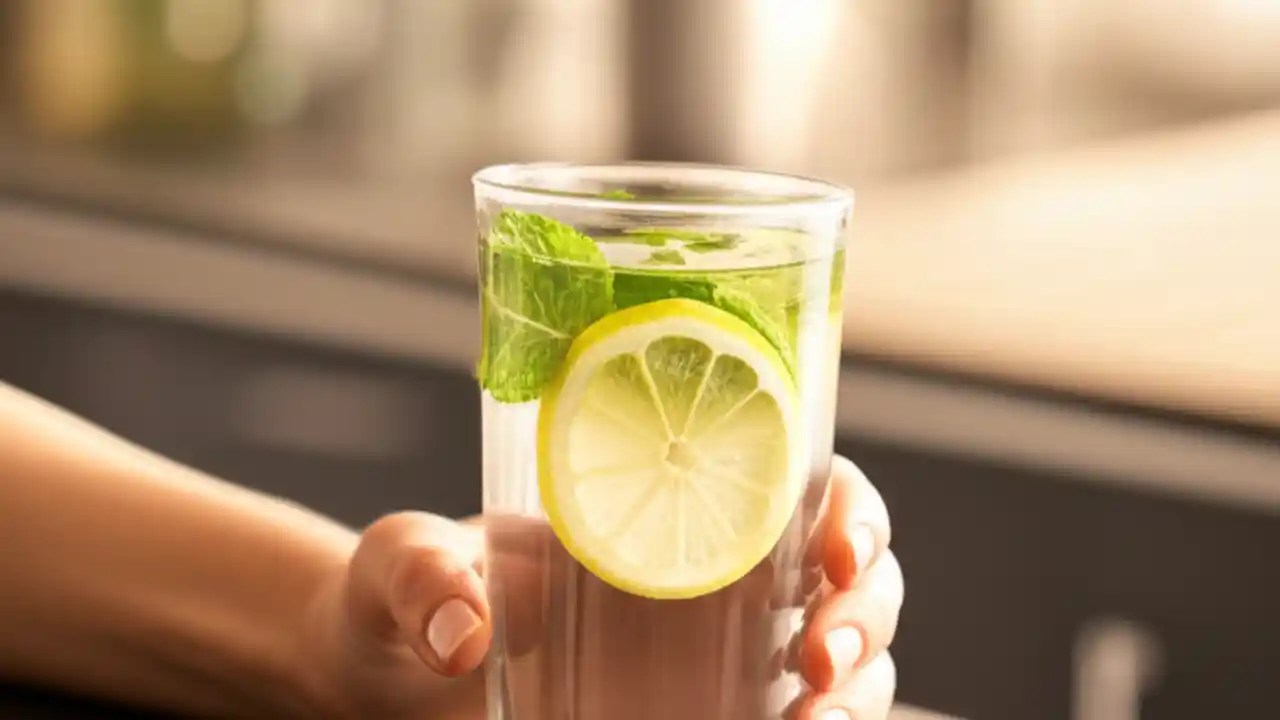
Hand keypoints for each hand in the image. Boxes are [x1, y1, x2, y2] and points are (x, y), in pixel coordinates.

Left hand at [301, 455, 901, 719]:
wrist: (392, 678)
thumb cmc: (407, 597)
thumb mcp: (401, 569)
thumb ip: (421, 576)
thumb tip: (461, 632)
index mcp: (667, 506)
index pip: (798, 483)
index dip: (849, 508)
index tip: (838, 549)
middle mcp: (717, 577)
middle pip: (850, 577)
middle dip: (864, 613)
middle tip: (821, 660)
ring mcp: (723, 657)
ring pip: (850, 661)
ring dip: (861, 690)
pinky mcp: (709, 717)